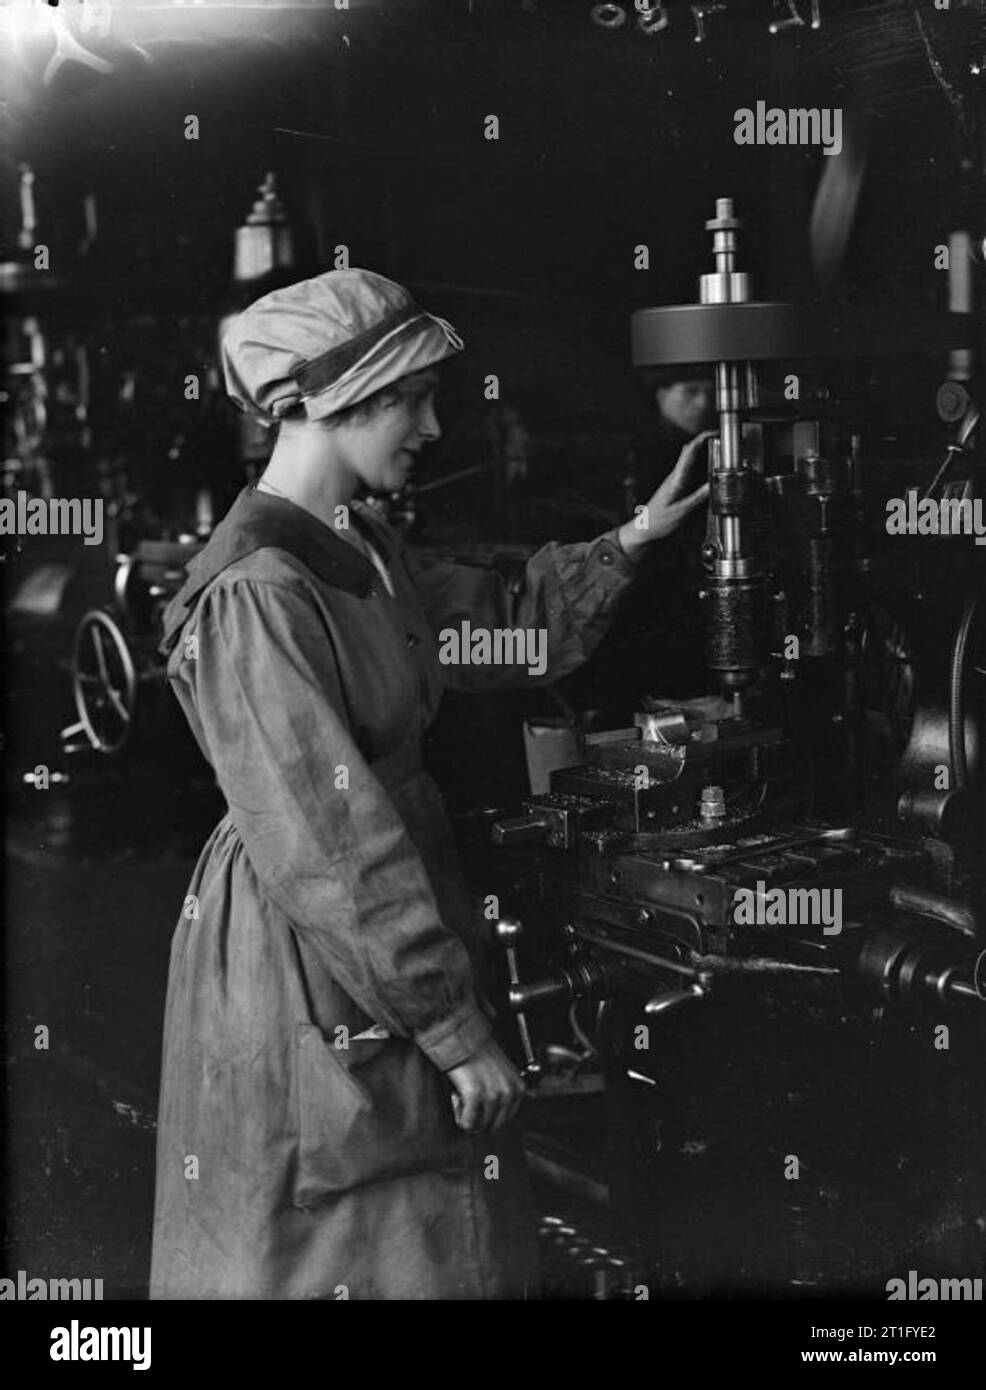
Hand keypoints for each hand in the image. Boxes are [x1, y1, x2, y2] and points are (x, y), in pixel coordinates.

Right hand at [446, 1038, 525, 1133]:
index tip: (479, 1104)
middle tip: (468, 1103)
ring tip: (462, 1097)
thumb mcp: (502, 1072)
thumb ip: (504, 1092)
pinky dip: (459, 1116)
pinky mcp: (475, 1095)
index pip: (506, 1120)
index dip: (488, 1115)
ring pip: (479, 1127)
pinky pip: (467, 1123)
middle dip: (478, 1120)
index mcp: (518, 1087)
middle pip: (493, 1127)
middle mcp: (509, 1092)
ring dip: (467, 1117)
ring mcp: (493, 1094)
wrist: (462, 1036)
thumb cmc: (477, 1052)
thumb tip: (493, 1118)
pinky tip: (457, 1099)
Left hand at [618, 429, 714, 557]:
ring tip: (722, 454)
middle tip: (724, 442)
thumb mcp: (682, 512)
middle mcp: (676, 476)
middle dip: (707, 442)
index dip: (704, 438)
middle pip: (691, 451)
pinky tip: (711, 473)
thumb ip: (699, 497)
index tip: (717, 433)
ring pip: (691, 460)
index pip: (690, 451)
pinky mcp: (677, 488)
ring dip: (705, 453)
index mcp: (677, 478)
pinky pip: (691, 472)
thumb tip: (715, 484)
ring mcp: (676, 481)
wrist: (645, 530)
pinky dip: (702, 468)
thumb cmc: (659, 522)